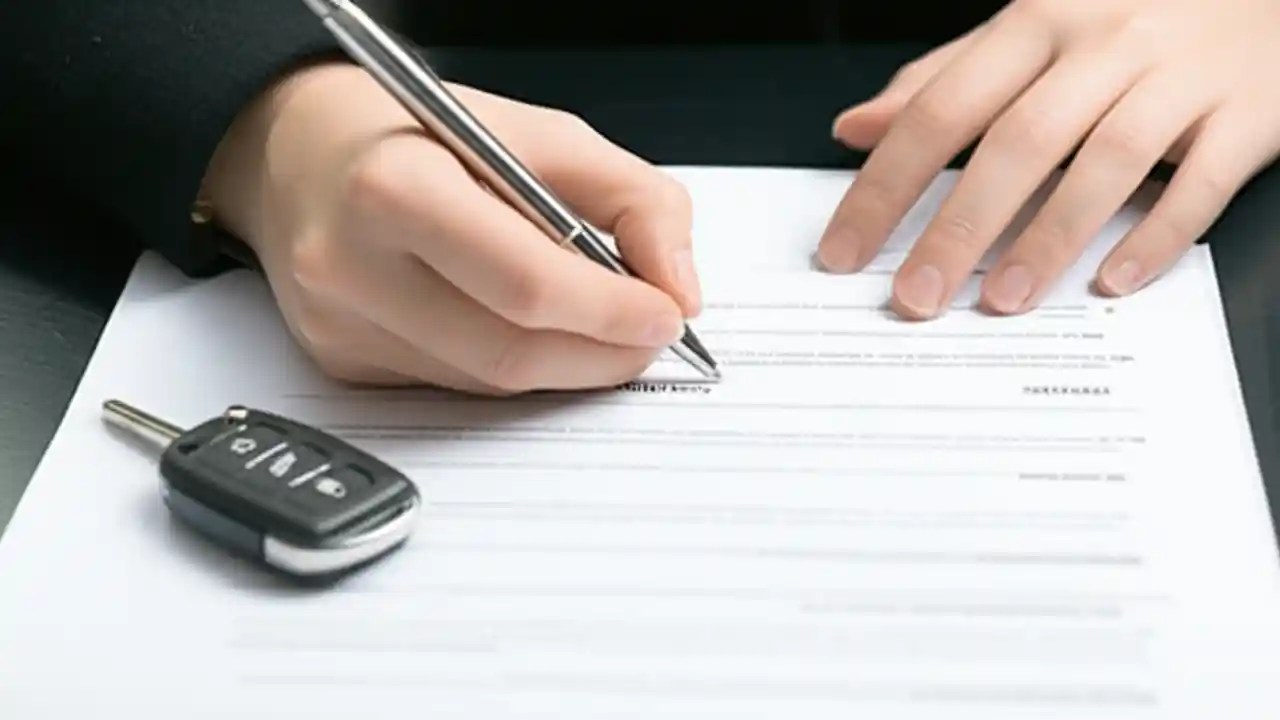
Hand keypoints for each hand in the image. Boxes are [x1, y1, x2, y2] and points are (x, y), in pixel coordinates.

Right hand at [201, 63, 699, 393]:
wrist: (298, 151)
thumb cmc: (419, 135)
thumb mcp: (541, 134)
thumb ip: (633, 199)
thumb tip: (679, 288)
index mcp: (395, 187)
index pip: (525, 282)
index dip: (612, 311)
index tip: (667, 313)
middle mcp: (350, 265)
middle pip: (510, 350)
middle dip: (602, 352)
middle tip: (648, 332)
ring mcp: (340, 326)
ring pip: (488, 382)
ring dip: (566, 365)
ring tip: (599, 326)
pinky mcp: (343, 364)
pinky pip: (455, 387)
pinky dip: (513, 367)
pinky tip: (528, 328)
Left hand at [818, 0, 1279, 318]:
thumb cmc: (1131, 14)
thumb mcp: (1030, 30)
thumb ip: (943, 78)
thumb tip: (855, 129)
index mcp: (1037, 21)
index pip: (941, 109)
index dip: (885, 185)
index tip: (845, 250)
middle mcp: (1104, 42)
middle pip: (1018, 142)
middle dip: (958, 228)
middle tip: (915, 297)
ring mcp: (1180, 74)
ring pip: (1107, 161)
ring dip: (1049, 238)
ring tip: (1002, 303)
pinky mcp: (1248, 110)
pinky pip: (1202, 181)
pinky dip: (1157, 235)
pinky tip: (1114, 282)